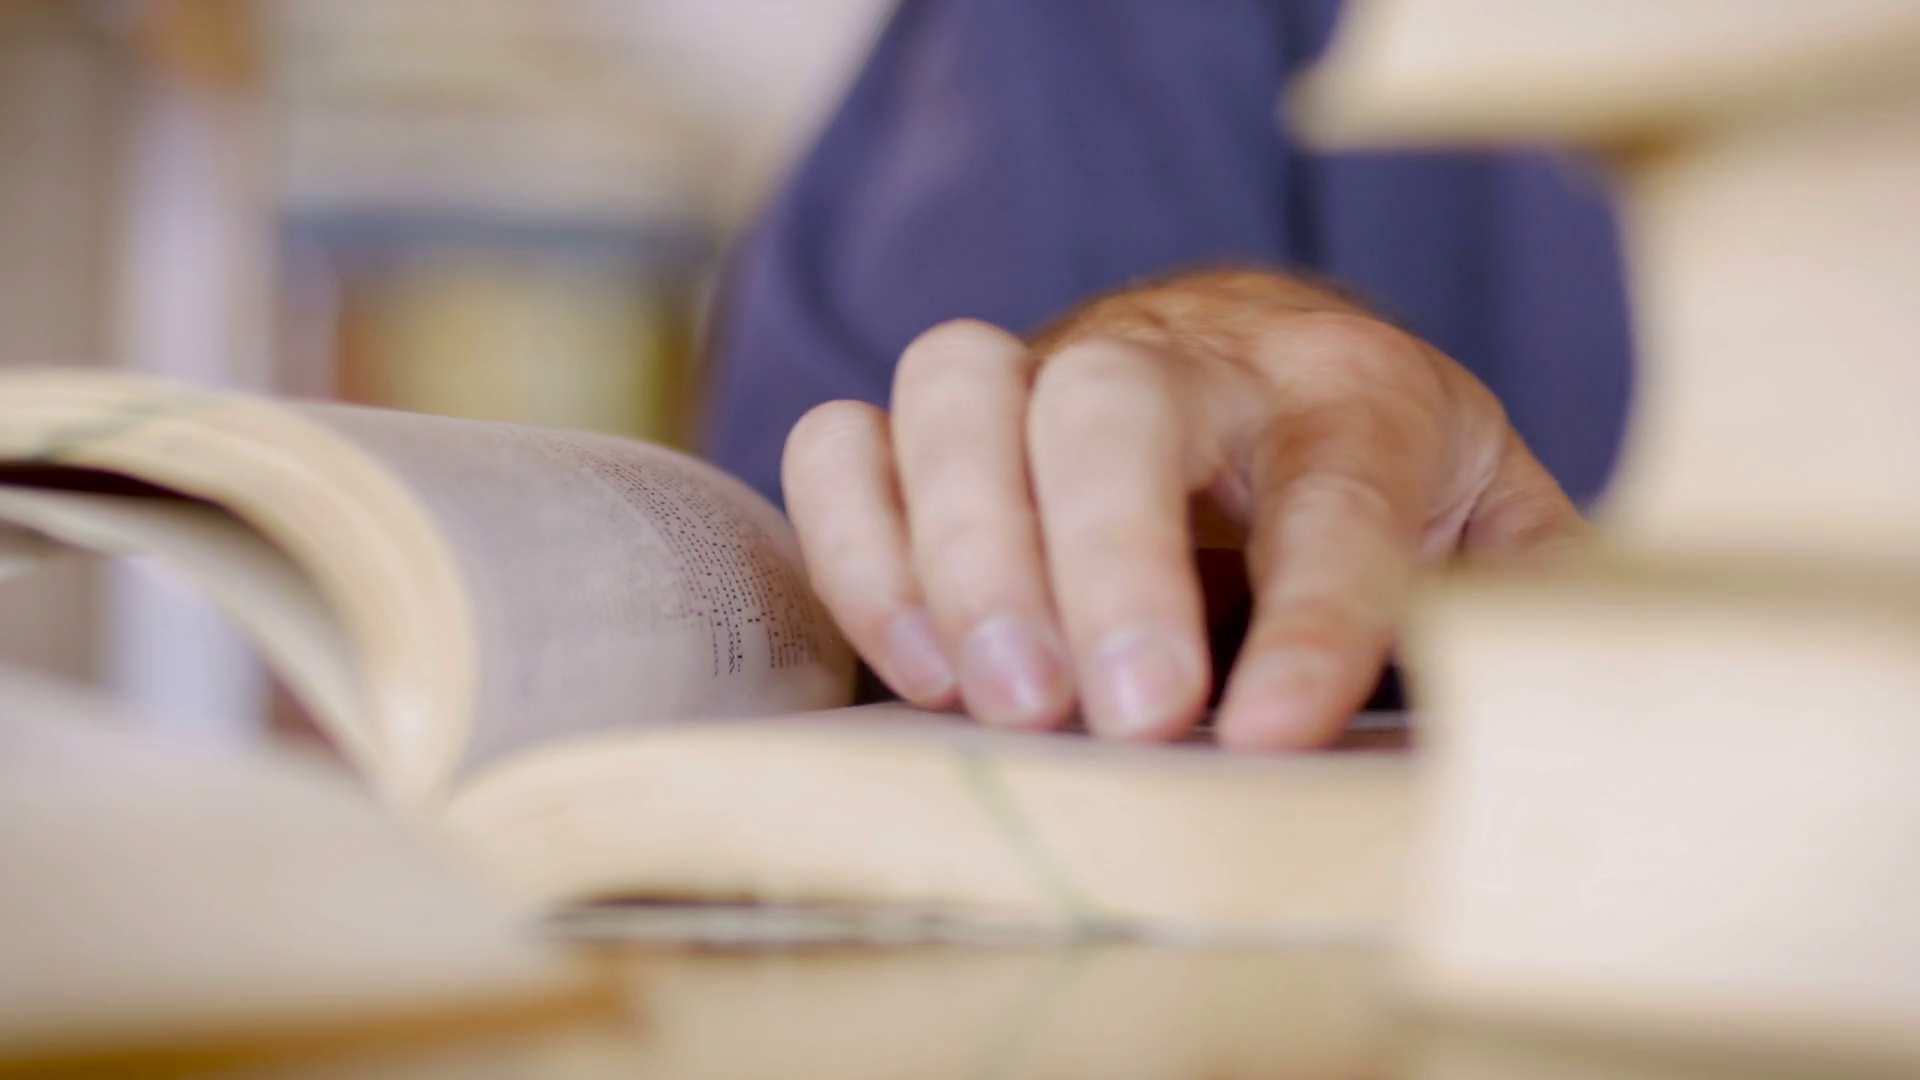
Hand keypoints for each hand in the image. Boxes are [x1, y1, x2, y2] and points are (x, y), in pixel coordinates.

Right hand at [781, 269, 1582, 748]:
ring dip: (959, 553)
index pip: (1330, 493)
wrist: (1254, 367)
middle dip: (1102, 560)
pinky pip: (843, 439)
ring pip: (955, 387)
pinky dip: (858, 547)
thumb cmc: (1375, 474)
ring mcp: (1042, 369)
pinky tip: (920, 666)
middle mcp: (1183, 354)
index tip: (1264, 741)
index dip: (1306, 617)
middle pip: (1112, 400)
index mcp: (1348, 387)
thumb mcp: (1485, 521)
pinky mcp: (936, 421)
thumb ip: (1532, 592)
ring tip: (1004, 703)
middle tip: (1120, 717)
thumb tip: (1575, 694)